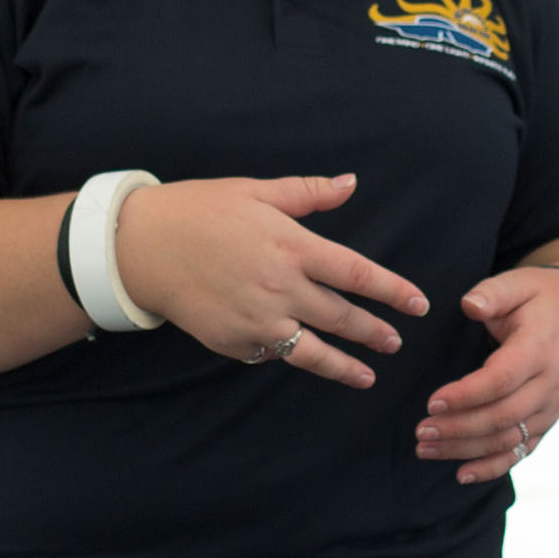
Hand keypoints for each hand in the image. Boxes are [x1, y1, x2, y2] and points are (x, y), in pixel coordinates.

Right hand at [115, 174, 423, 388]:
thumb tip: (351, 182)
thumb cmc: (199, 210)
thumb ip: (307, 193)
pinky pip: (272, 353)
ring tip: (368, 374)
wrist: (140, 246)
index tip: (418, 305)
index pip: (356, 273)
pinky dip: (287, 352)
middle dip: (374, 332)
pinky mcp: (235, 342)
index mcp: (290, 245)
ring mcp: (257, 320)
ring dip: (346, 365)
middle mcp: (280, 287)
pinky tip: (299, 352)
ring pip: (313, 352)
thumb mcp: (255, 191)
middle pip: (342, 317)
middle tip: (395, 342)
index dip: (391, 291)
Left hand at [415, 267, 558, 484]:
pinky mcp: (546, 422)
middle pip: (503, 416)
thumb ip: (493, 293)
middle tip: (420, 431)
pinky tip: (462, 475)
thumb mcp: (520, 282)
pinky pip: (522, 451)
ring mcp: (551, 407)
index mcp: (540, 348)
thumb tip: (469, 305)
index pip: (502, 379)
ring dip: (466, 450)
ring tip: (425, 449)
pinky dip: (493, 467)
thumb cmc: (542, 298)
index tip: (432, 403)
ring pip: (509, 439)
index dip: (466, 395)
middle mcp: (550, 384)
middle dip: (459, 428)